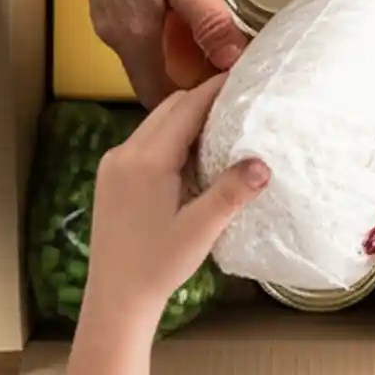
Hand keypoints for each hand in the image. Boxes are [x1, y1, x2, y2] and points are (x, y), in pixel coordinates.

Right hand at [71, 0, 248, 105]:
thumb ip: (209, 20)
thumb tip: (231, 59)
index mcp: (134, 38)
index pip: (157, 97)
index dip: (186, 107)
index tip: (216, 101)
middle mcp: (116, 37)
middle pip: (152, 79)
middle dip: (186, 83)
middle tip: (223, 76)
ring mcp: (109, 20)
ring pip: (147, 55)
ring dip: (176, 57)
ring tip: (214, 48)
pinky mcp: (109, 3)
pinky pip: (139, 33)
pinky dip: (163, 36)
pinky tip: (185, 18)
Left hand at [85, 74, 269, 321]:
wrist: (115, 298)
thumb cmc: (158, 266)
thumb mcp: (201, 230)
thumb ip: (231, 192)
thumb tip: (263, 163)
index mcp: (148, 160)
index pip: (187, 107)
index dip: (215, 89)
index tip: (242, 76)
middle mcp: (125, 153)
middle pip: (169, 108)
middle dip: (203, 100)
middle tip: (239, 100)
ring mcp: (114, 164)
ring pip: (156, 124)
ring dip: (186, 120)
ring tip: (222, 127)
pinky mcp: (110, 177)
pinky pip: (145, 142)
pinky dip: (170, 138)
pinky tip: (193, 157)